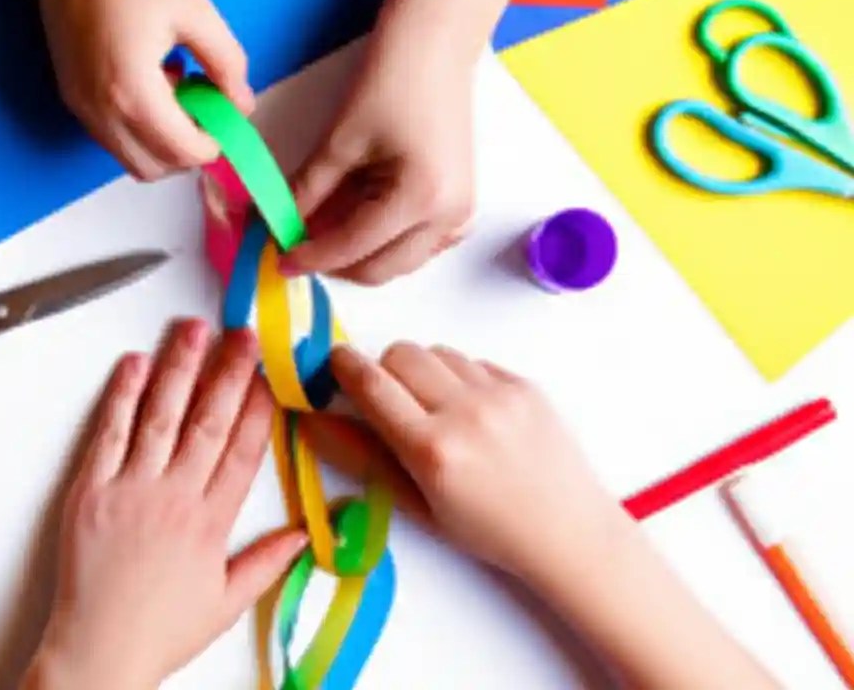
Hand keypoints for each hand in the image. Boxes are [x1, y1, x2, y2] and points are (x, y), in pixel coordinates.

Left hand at [24, 321, 305, 688]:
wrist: (98, 651)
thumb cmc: (159, 633)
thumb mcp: (226, 603)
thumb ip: (266, 563)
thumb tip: (304, 534)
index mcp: (211, 523)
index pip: (243, 451)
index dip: (258, 408)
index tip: (268, 374)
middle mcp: (175, 498)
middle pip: (209, 421)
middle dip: (228, 371)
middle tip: (241, 334)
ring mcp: (131, 490)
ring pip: (161, 415)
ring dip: (180, 367)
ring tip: (193, 329)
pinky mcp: (91, 491)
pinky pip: (109, 433)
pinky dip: (121, 395)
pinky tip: (135, 364)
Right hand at [32, 0, 254, 180]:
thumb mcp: (195, 12)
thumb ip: (226, 63)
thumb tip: (241, 103)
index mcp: (132, 93)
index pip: (182, 152)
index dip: (213, 144)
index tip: (227, 118)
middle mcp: (100, 111)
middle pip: (154, 169)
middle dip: (186, 150)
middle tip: (206, 108)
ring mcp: (81, 107)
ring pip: (131, 158)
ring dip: (161, 141)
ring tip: (178, 90)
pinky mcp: (72, 96)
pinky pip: (112, 137)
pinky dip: (138, 128)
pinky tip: (152, 82)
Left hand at [281, 0, 476, 284]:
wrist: (434, 48)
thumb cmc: (392, 82)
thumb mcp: (340, 142)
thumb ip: (307, 191)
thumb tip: (277, 224)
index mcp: (422, 199)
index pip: (354, 247)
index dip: (311, 256)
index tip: (280, 258)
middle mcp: (450, 217)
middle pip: (380, 269)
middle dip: (334, 263)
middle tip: (296, 248)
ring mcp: (460, 215)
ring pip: (399, 262)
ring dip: (359, 255)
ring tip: (323, 229)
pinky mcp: (459, 207)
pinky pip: (417, 245)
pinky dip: (384, 242)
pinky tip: (356, 221)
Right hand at [329, 343, 624, 580]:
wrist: (568, 531)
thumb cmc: (488, 530)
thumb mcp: (417, 506)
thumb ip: (364, 458)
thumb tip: (316, 421)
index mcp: (432, 450)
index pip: (371, 383)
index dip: (343, 366)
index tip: (333, 361)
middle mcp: (465, 413)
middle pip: (401, 353)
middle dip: (385, 368)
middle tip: (389, 397)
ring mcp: (500, 394)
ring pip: (438, 352)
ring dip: (424, 371)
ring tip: (436, 409)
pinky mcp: (525, 385)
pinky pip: (474, 362)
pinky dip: (461, 378)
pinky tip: (473, 414)